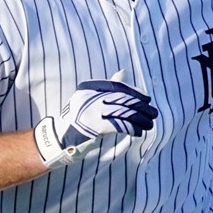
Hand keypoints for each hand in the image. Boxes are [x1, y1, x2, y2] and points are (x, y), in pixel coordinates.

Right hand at [34, 79, 157, 165]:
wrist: (59, 139)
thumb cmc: (77, 120)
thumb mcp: (89, 100)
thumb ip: (106, 87)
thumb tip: (123, 72)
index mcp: (88, 89)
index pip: (117, 86)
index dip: (134, 92)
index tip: (146, 98)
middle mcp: (89, 98)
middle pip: (122, 99)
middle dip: (141, 107)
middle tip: (153, 113)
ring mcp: (91, 112)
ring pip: (123, 113)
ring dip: (140, 120)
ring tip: (149, 125)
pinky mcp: (94, 126)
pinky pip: (119, 126)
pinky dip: (132, 129)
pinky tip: (138, 132)